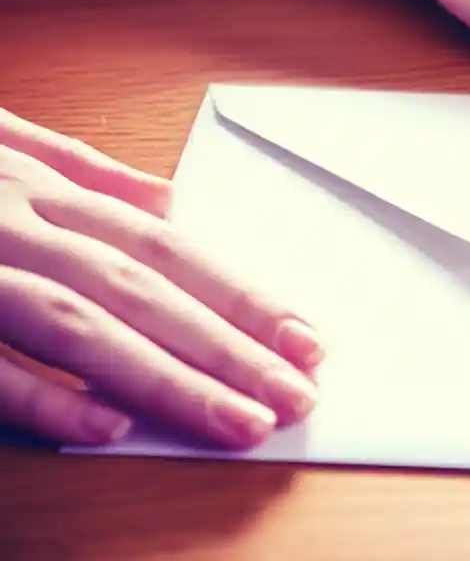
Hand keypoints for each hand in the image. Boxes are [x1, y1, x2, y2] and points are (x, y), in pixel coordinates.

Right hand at [0, 109, 321, 448]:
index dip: (242, 295)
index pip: (167, 247)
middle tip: (297, 398)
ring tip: (240, 423)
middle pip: (142, 288)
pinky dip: (44, 397)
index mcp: (41, 193)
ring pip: (80, 323)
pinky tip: (111, 429)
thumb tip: (165, 197)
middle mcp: (17, 226)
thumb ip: (79, 171)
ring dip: (167, 377)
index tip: (308, 342)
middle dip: (227, 347)